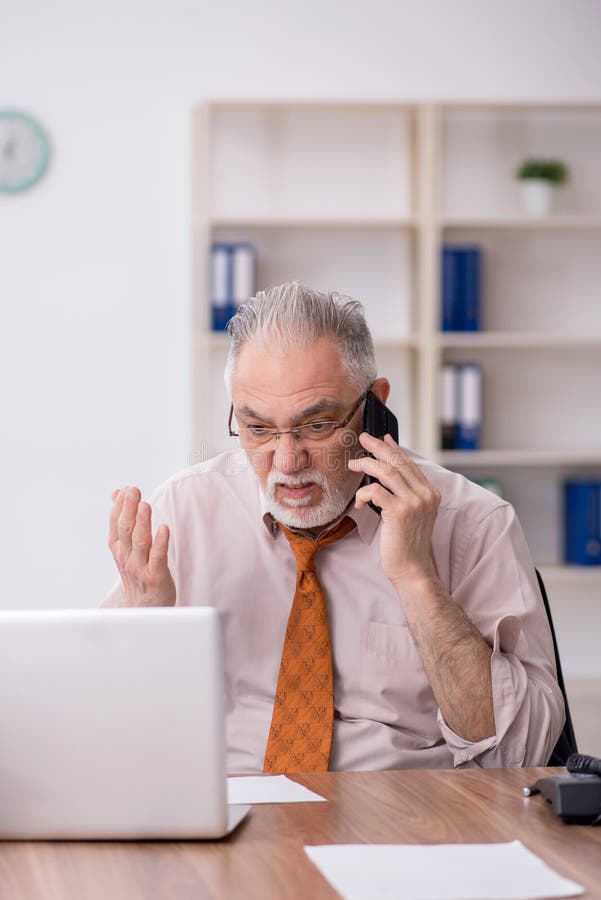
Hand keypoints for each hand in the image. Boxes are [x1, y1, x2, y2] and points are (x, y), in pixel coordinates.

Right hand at [108, 486, 174, 605]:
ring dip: (142, 522)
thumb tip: (117, 493)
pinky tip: (164, 528)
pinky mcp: (156, 576)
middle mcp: (127, 557)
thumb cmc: (137, 573)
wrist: (143, 608)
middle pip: (126, 530)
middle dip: (128, 509)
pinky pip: (157, 558)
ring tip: (145, 505)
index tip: (126, 489)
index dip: (120, 506)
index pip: (116, 524)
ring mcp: (140, 567)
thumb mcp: (125, 546)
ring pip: (140, 542)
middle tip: (133, 491)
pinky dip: (160, 543)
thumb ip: (122, 519)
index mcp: (119, 549)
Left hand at [348, 434, 440, 587]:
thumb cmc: (407, 543)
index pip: (410, 463)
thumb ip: (405, 493)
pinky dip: (363, 493)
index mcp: (430, 493)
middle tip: (364, 438)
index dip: (394, 449)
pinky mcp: (399, 511)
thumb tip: (388, 472)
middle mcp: (425, 494)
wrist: (412, 569)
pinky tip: (359, 503)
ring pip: (386, 471)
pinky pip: (375, 491)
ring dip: (366, 465)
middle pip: (398, 462)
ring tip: (354, 465)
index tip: (382, 438)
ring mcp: (414, 502)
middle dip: (378, 447)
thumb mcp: (411, 513)